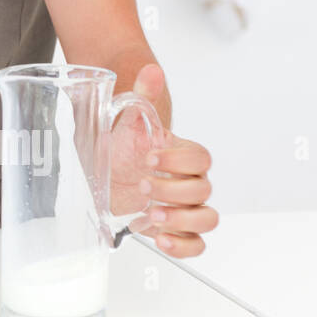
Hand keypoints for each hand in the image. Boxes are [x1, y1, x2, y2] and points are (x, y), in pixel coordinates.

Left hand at [111, 64, 217, 257]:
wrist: (110, 168)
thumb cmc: (124, 145)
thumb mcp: (127, 120)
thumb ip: (144, 96)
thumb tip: (151, 70)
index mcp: (182, 154)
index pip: (200, 156)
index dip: (177, 160)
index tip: (148, 158)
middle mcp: (189, 181)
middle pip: (204, 189)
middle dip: (172, 191)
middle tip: (141, 186)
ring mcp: (184, 206)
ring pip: (207, 218)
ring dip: (181, 220)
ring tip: (150, 215)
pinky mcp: (175, 228)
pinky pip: (196, 244)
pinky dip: (184, 246)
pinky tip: (161, 240)